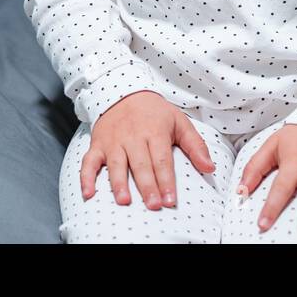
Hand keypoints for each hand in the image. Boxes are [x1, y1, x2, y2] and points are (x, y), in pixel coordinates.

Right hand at [81, 90, 215, 208]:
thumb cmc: (155, 112)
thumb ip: (195, 146)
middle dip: (147, 186)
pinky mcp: (98, 145)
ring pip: (116, 164)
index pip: (162, 159)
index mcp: (155, 132)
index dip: (166, 181)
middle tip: (153, 205)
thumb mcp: (180, 122)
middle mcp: (133, 137)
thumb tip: (210, 167)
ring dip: (119, 183)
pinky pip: (89, 162)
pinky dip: (86, 178)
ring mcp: (114, 141)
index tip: (170, 200)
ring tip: (125, 201)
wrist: (124, 92)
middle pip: (141, 164)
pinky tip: (89, 194)